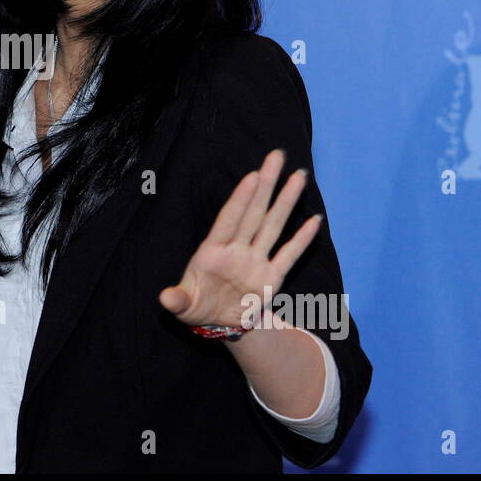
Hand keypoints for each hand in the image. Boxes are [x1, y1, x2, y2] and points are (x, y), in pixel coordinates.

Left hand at [158, 148, 321, 329]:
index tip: (252, 175)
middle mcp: (237, 250)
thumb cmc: (196, 306)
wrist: (216, 324)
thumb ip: (178, 300)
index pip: (229, 220)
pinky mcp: (271, 278)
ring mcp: (256, 262)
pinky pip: (289, 256)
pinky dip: (302, 240)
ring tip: (298, 176)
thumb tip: (165, 299)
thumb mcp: (184, 305)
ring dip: (286, 202)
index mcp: (213, 252)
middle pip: (254, 213)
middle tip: (275, 155)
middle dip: (265, 185)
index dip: (240, 199)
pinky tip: (314, 220)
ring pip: (273, 226)